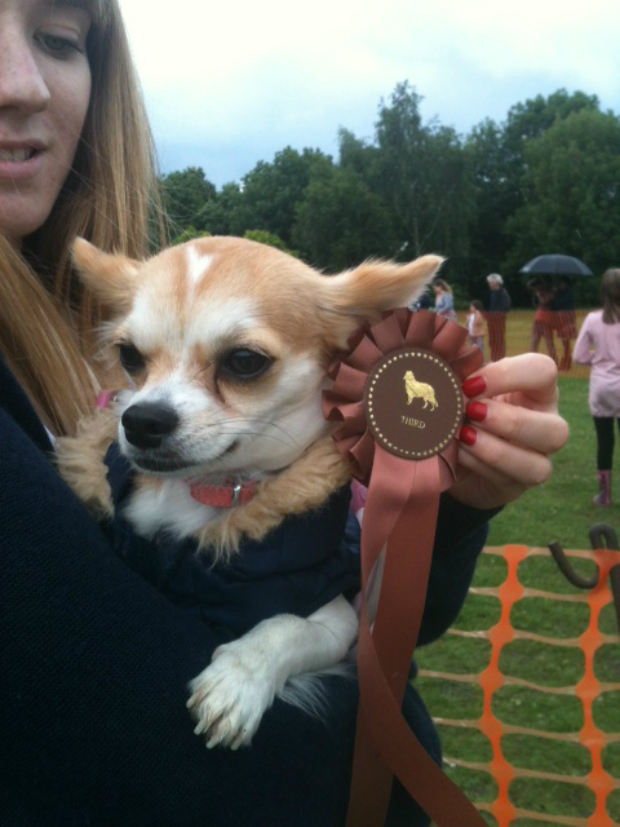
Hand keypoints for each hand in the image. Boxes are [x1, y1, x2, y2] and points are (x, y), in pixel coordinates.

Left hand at [450, 354, 568, 509]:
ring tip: (464, 435)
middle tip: (472, 412)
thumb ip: (464, 372)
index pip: (544, 372)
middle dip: (511, 422)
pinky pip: (509, 480)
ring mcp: (536, 459)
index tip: (470, 384)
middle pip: (555, 429)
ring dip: (496, 451)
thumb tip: (455, 362)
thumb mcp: (466, 387)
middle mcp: (547, 425)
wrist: (456, 452)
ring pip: (538, 466)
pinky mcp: (518, 484)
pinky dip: (480, 465)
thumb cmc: (467, 407)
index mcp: (538, 390)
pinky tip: (459, 453)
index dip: (508, 375)